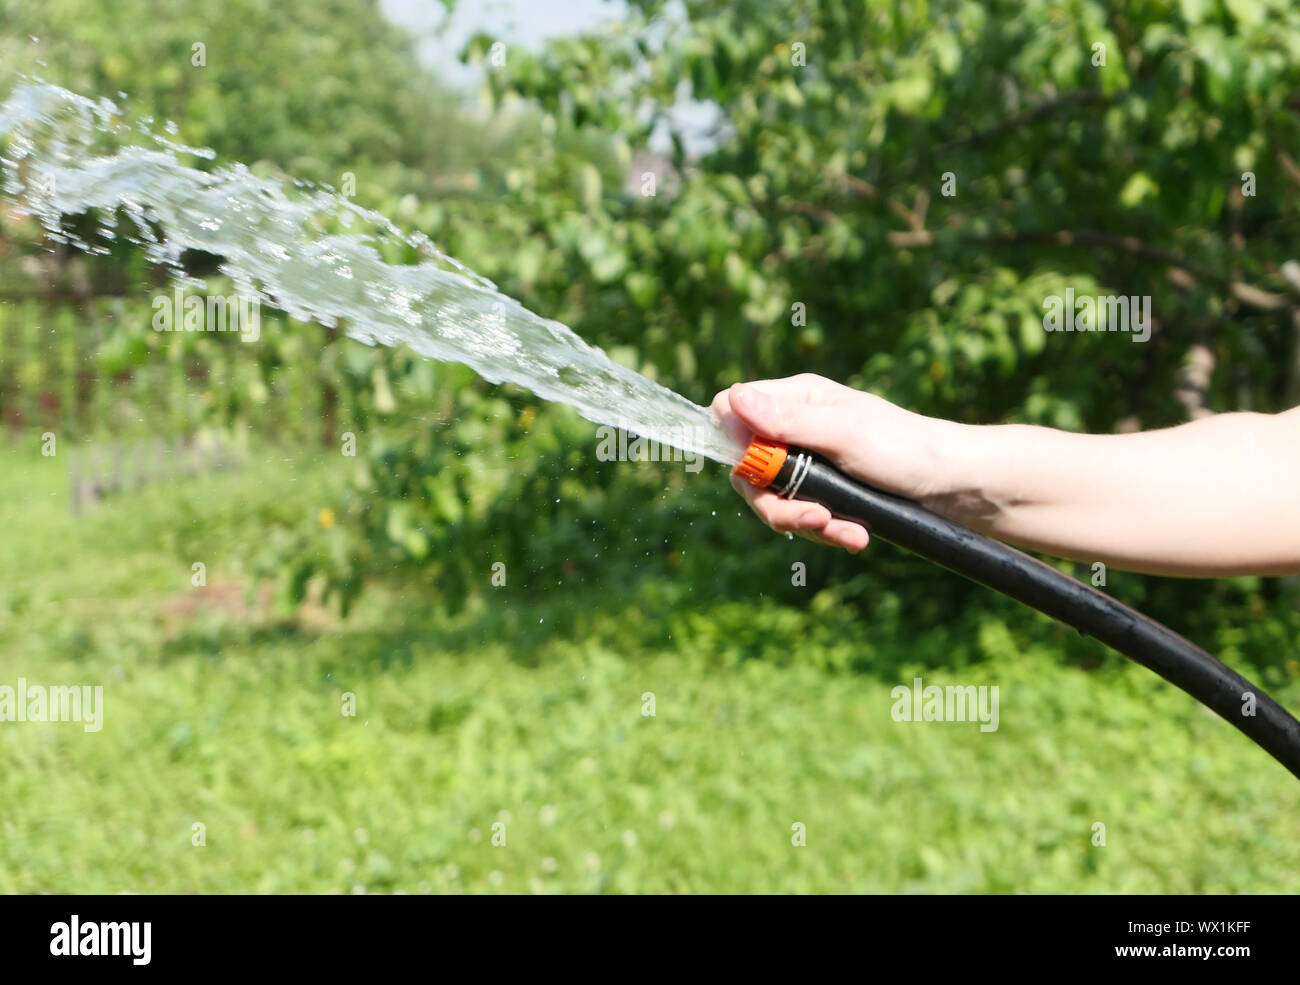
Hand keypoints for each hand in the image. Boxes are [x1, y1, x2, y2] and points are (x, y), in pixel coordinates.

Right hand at [710, 374, 952, 552]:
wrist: (957, 486)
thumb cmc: (906, 450)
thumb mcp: (844, 435)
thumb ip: (787, 422)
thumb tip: (733, 398)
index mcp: (796, 399)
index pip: (731, 412)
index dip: (736, 447)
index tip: (761, 473)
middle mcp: (796, 427)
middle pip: (748, 470)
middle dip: (777, 504)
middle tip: (816, 519)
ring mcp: (810, 462)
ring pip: (775, 500)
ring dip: (808, 524)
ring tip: (849, 534)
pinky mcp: (826, 491)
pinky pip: (803, 516)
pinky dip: (827, 530)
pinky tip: (857, 537)